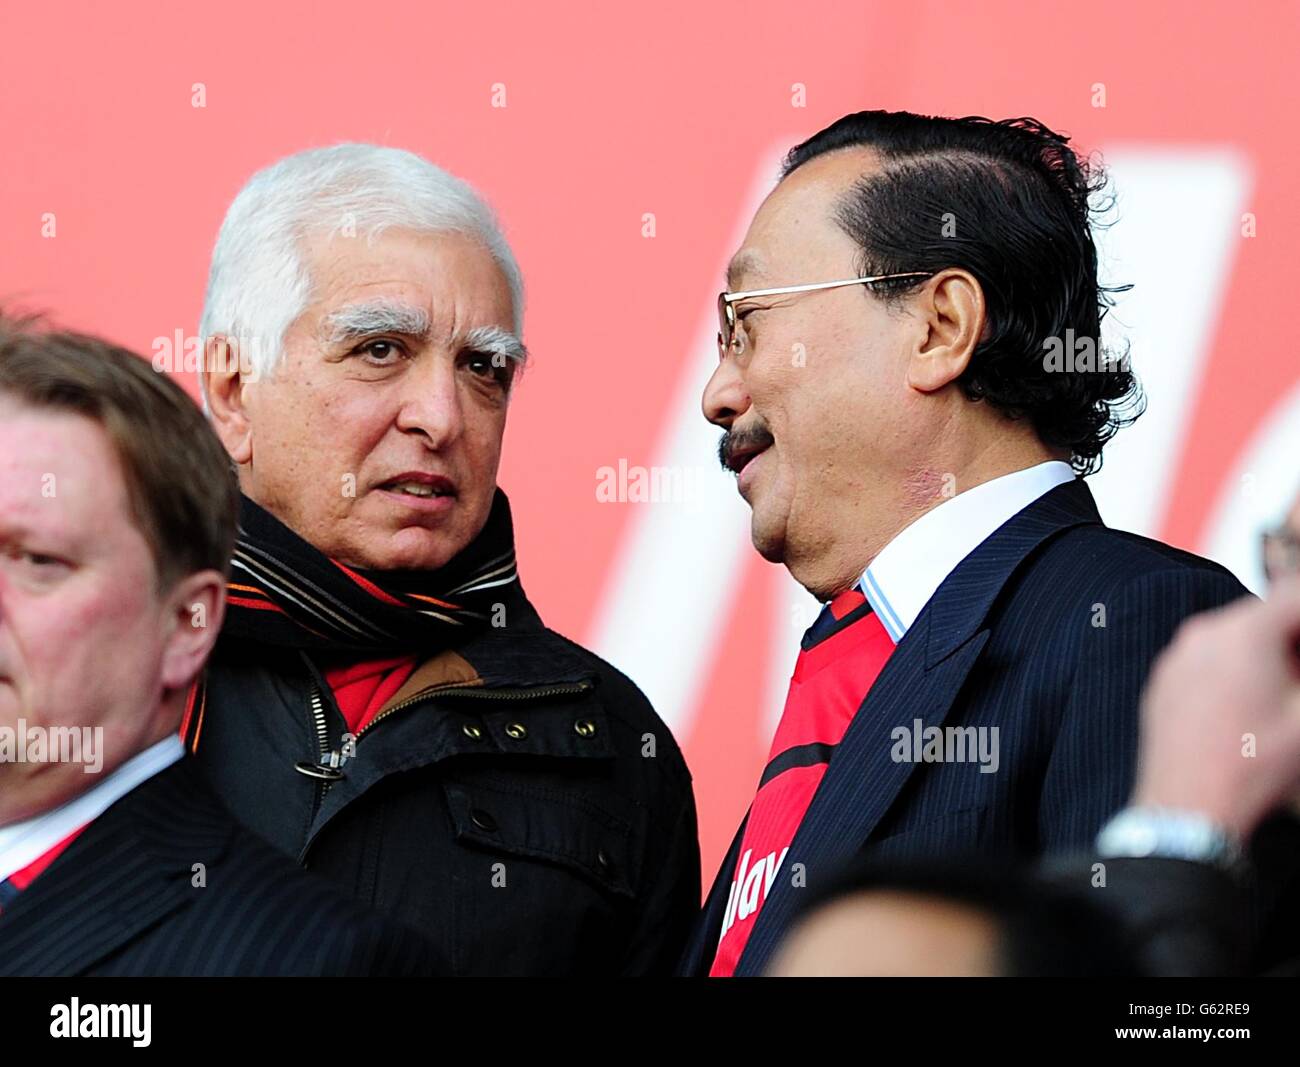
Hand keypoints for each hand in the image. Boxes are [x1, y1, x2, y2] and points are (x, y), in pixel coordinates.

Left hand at [1133, 576, 1299, 837]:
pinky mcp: (1163, 683)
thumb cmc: (1253, 766)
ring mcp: (1177, 658)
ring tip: (1280, 699)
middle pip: (1264, 617)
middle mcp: (1203, 634)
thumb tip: (1295, 666)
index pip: (1295, 596)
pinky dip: (1232, 673)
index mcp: (1244, 632)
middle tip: (1299, 679)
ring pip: (1234, 639)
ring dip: (1264, 657)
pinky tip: (1245, 712)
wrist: (1186, 808)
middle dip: (1294, 640)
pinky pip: (1206, 663)